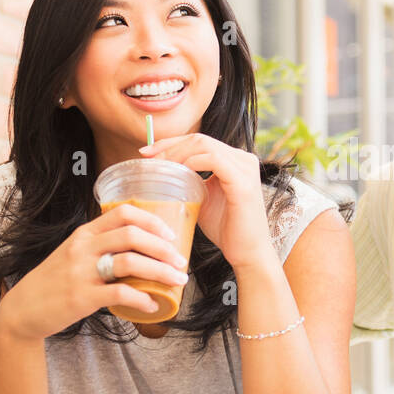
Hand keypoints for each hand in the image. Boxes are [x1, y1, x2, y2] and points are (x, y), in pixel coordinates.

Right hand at [0, 202, 189, 341]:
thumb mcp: (73, 254)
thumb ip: (100, 247)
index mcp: (84, 234)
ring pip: (130, 263)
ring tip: (177, 282)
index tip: (170, 235)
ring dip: (160, 272)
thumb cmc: (54, 282)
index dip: (152, 221)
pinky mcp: (81, 297)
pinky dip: (143, 299)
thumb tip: (140, 247)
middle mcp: (82, 248)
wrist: (22, 310)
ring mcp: (81, 272)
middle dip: (163, 248)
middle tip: (181, 261)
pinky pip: (120, 295)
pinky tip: (153, 305)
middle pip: (131, 235)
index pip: (123, 213)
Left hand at [138, 133, 275, 269]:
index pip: (199, 141)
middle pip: (199, 139)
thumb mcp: (203, 198)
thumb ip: (190, 182)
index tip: (146, 153)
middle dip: (169, 146)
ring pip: (204, 145)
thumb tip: (160, 174)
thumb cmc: (226, 229)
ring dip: (177, 154)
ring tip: (159, 168)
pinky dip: (191, 163)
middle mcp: (243, 159)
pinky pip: (213, 160)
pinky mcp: (243, 182)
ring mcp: (245, 168)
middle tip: (147, 158)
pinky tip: (178, 174)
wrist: (247, 254)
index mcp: (235, 160)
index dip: (171, 143)